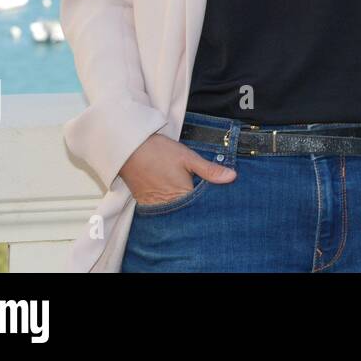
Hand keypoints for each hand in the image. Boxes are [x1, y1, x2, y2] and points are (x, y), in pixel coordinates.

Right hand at [120, 133, 236, 205]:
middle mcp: (168, 205)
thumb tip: (232, 177)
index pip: (202, 207)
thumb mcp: (188, 157)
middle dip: (197, 205)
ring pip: (175, 210)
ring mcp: (155, 206)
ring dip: (183, 204)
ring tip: (187, 191)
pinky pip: (162, 208)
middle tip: (202, 192)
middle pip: (188, 211)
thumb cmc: (159, 152)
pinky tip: (173, 192)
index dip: (211, 202)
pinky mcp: (145, 202)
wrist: (129, 149)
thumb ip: (210, 170)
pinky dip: (170, 202)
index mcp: (182, 196)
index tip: (219, 198)